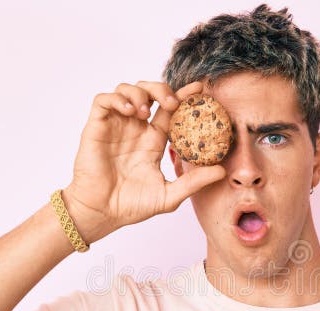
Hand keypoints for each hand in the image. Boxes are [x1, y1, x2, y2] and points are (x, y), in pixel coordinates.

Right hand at [63, 80, 226, 241]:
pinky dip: (117, 98)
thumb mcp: (169, 195)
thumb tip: (222, 172)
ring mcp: (116, 126)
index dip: (184, 96)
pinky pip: (104, 100)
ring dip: (139, 92)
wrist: (102, 213)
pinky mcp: (97, 126)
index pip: (170, 110)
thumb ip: (194, 182)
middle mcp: (135, 129)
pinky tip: (129, 111)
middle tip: (171, 103)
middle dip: (162, 89)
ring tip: (144, 110)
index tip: (200, 88)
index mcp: (153, 141)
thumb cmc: (131, 206)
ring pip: (126, 89)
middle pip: (149, 92)